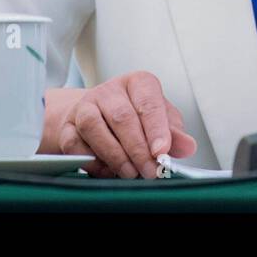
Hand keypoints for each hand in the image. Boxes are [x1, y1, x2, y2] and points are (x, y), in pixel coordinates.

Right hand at [56, 71, 196, 178]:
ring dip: (114, 155)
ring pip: (94, 127)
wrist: (100, 117)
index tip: (162, 152)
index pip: (148, 102)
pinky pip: (75, 144)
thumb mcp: (161, 121)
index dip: (156, 128)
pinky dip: (92, 161)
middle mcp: (110, 90)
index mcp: (138, 83)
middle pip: (122, 117)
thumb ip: (174, 134)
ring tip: (130, 174)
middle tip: (149, 172)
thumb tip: (188, 147)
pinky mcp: (67, 126)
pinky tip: (108, 172)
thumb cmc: (137, 118)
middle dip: (138, 149)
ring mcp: (85, 106)